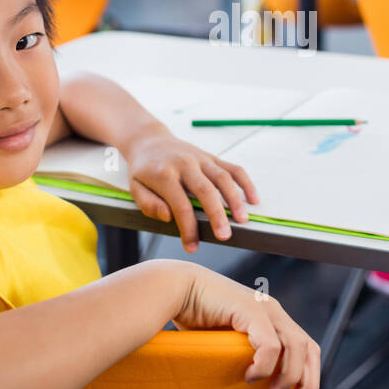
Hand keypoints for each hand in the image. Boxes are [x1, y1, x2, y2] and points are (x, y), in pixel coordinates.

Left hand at [120, 123, 258, 252]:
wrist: (149, 140)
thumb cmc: (143, 170)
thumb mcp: (135, 188)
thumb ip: (149, 204)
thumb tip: (169, 216)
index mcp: (164, 175)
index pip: (180, 205)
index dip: (188, 229)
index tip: (192, 247)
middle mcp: (185, 164)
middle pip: (205, 191)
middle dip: (217, 215)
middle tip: (225, 236)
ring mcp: (201, 159)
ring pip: (223, 178)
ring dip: (235, 199)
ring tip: (243, 220)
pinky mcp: (211, 157)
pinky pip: (232, 168)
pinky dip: (245, 183)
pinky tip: (253, 199)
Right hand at [174, 265, 321, 388]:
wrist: (176, 289)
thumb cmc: (197, 318)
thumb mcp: (231, 345)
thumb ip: (248, 358)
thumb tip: (258, 387)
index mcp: (273, 319)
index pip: (307, 348)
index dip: (313, 377)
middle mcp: (274, 312)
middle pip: (309, 349)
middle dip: (308, 383)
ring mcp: (264, 308)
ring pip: (296, 347)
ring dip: (289, 376)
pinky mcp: (250, 309)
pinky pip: (270, 343)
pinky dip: (265, 365)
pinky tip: (251, 376)